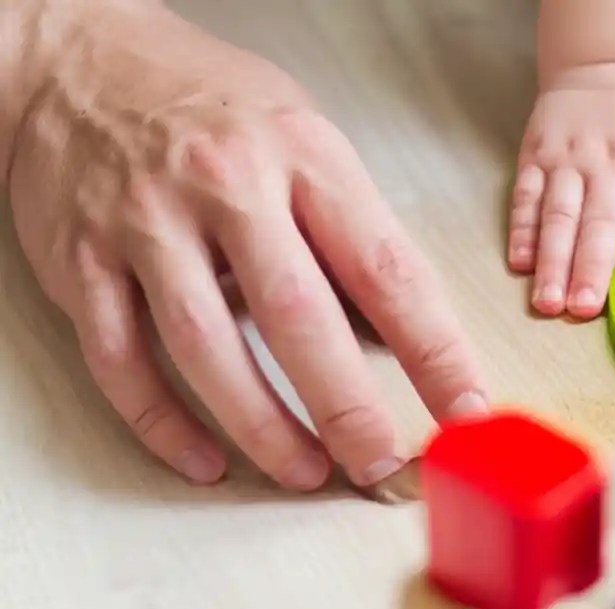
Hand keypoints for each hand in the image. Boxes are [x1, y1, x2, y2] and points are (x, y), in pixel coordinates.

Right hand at [6, 2, 485, 489]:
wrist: (76, 58)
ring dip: (262, 426)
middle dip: (348, 406)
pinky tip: (204, 460)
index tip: (467, 411)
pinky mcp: (81, 260)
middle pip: (298, 317)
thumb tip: (395, 335)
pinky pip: (122, 359)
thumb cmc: (212, 105)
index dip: (434, 352)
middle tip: (383, 465)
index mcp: (304, 156)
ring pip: (207, 348)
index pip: (386, 269)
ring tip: (306, 472)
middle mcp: (226, 187)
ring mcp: (146, 224)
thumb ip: (348, 228)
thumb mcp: (305, 137)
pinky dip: (162, 422)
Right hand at [508, 62, 614, 317]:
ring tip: (548, 303)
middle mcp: (611, 164)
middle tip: (584, 308)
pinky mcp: (535, 156)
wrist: (607, 59)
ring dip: (552, 261)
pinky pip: (525, 197)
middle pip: (601, 220)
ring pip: (559, 215)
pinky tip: (520, 265)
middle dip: (592, 266)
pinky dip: (521, 231)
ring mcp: (568, 160)